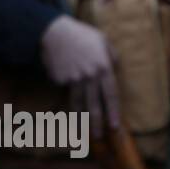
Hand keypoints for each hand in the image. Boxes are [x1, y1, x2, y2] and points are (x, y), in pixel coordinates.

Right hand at [39, 15, 120, 132]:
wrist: (54, 31)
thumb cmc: (81, 34)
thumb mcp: (102, 40)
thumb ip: (112, 56)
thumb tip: (115, 67)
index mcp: (103, 68)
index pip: (111, 95)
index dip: (113, 112)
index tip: (115, 127)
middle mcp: (89, 77)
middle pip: (94, 105)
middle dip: (97, 123)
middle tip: (99, 137)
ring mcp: (73, 79)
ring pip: (78, 104)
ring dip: (80, 120)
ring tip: (82, 132)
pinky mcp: (59, 79)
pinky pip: (64, 88)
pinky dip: (65, 88)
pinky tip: (63, 78)